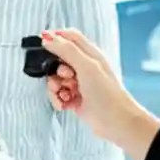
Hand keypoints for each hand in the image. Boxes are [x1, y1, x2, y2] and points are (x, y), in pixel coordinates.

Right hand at [40, 29, 159, 159]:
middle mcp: (85, 67)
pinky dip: (58, 99)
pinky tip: (65, 104)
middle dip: (54, 69)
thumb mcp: (86, 66)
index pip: (69, 37)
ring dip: (55, 87)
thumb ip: (67, 50)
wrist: (116, 123)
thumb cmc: (108, 94)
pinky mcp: (76, 99)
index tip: (43, 43)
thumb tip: (48, 38)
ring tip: (65, 94)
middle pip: (58, 60)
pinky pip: (58, 95)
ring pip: (56, 79)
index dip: (55, 37)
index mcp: (90, 54)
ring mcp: (80, 84)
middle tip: (65, 77)